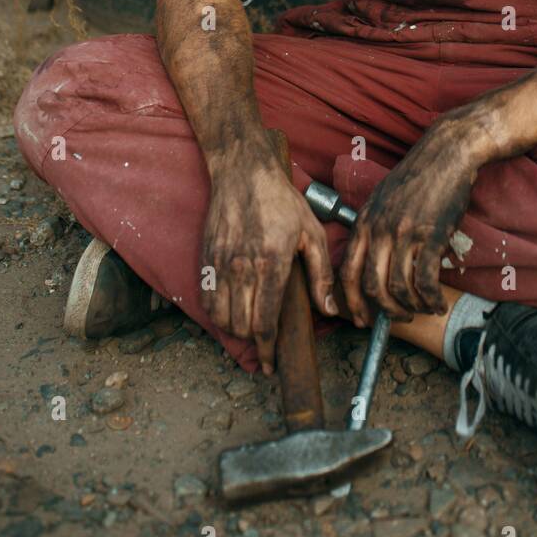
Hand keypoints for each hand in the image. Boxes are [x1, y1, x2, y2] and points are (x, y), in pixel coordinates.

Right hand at [201, 128, 337, 373]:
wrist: (243, 172)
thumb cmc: (282, 201)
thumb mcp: (311, 233)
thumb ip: (321, 274)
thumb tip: (330, 310)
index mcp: (272, 263)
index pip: (264, 322)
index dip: (267, 350)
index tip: (271, 364)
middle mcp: (243, 266)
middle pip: (241, 325)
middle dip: (254, 343)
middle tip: (265, 347)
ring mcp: (220, 262)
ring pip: (221, 316)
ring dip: (235, 331)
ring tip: (249, 331)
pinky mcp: (206, 257)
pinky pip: (206, 299)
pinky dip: (216, 315)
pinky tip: (230, 314)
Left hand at [339, 118, 476, 327]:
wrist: (446, 154)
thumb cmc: (417, 177)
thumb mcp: (383, 199)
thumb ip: (374, 228)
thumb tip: (372, 263)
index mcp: (364, 221)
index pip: (348, 272)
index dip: (352, 302)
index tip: (361, 320)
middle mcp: (379, 230)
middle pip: (372, 287)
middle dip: (385, 312)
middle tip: (399, 318)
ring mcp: (404, 234)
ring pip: (399, 288)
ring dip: (412, 307)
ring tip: (423, 309)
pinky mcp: (431, 236)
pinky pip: (426, 281)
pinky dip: (431, 299)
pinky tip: (438, 302)